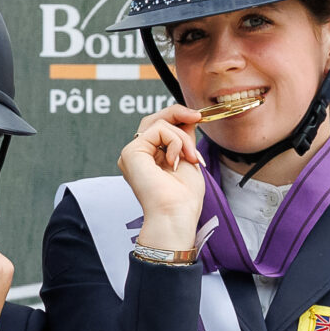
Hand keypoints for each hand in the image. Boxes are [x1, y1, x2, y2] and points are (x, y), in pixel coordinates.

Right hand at [118, 105, 206, 252]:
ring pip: (159, 123)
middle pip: (154, 119)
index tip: (198, 118)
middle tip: (197, 117)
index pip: (160, 127)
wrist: (176, 215)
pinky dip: (175, 141)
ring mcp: (132, 154)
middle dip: (178, 114)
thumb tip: (188, 118)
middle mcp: (139, 155)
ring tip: (190, 158)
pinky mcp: (131, 153)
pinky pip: (158, 129)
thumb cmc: (184, 198)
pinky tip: (176, 161)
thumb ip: (184, 138)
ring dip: (182, 137)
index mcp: (150, 158)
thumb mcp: (189, 159)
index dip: (178, 118)